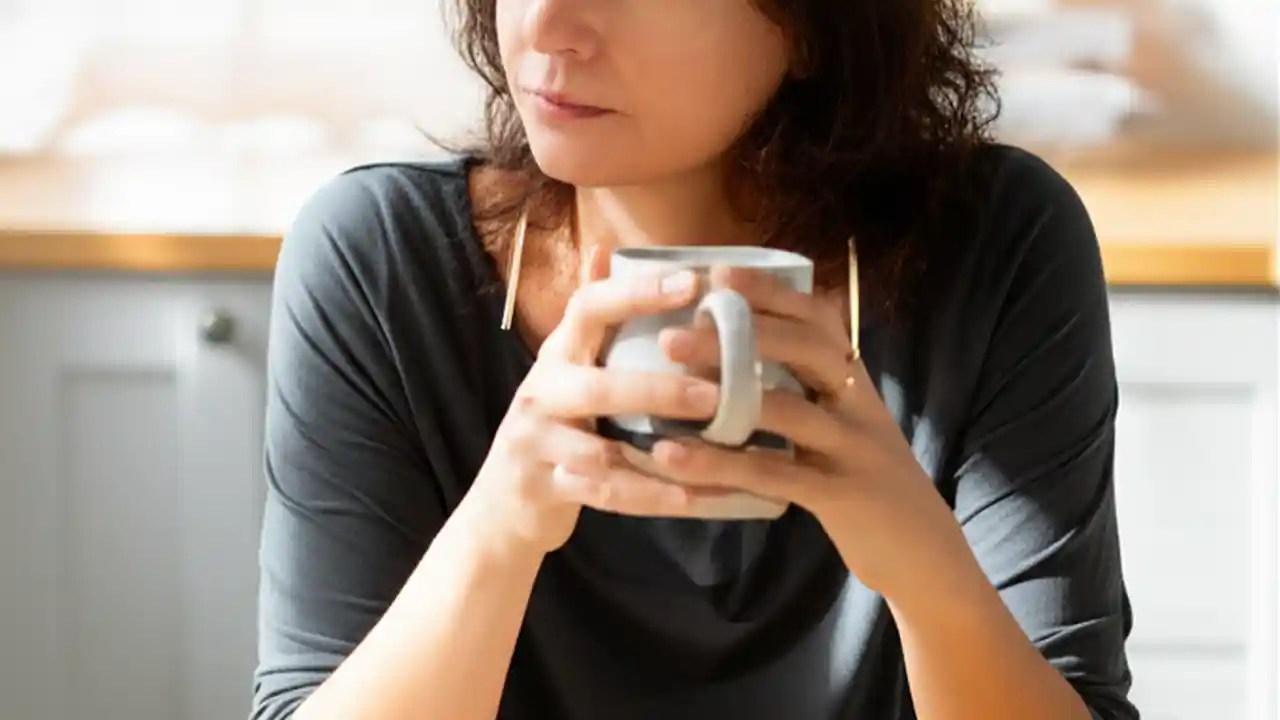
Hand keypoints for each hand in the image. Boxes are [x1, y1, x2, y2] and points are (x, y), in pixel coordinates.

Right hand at [470, 248, 722, 557]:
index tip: (692, 283)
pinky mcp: (541, 487)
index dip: (636, 293)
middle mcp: (541, 391)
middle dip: (659, 389)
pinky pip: (600, 493)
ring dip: (660, 456)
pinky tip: (689, 498)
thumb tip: (606, 250)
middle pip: (598, 386)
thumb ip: (592, 321)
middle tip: (715, 393)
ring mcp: (535, 441)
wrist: (503, 502)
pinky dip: (647, 497)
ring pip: (601, 450)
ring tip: (712, 455)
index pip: (588, 307)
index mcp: (558, 353)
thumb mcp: (566, 368)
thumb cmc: (556, 425)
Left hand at [644, 266, 978, 599]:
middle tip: (675, 331)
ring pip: (788, 409)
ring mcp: (853, 447)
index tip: (719, 272)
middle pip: (806, 349)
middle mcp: (858, 403)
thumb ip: (806, 386)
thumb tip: (743, 347)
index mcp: (854, 380)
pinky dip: (721, 464)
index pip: (819, 319)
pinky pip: (775, 473)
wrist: (924, 552)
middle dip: (741, 331)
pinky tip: (672, 456)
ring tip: (667, 383)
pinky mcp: (841, 494)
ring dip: (724, 392)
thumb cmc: (864, 479)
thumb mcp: (843, 422)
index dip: (772, 292)